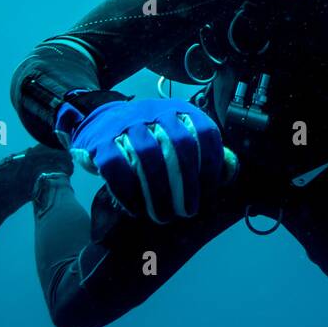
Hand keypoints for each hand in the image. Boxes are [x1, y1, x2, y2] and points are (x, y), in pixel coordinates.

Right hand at [60, 98, 232, 222]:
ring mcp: (128, 123)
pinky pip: (116, 166)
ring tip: (164, 216)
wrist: (99, 121)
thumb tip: (228, 174)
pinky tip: (135, 209)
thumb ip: (203, 152)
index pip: (206, 133)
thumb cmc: (149, 136)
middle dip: (188, 184)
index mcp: (182, 111)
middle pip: (180, 146)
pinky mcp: (101, 140)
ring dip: (159, 192)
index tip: (210, 194)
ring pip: (148, 156)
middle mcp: (157, 112)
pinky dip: (127, 192)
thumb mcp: (177, 134)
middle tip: (188, 211)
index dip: (212, 166)